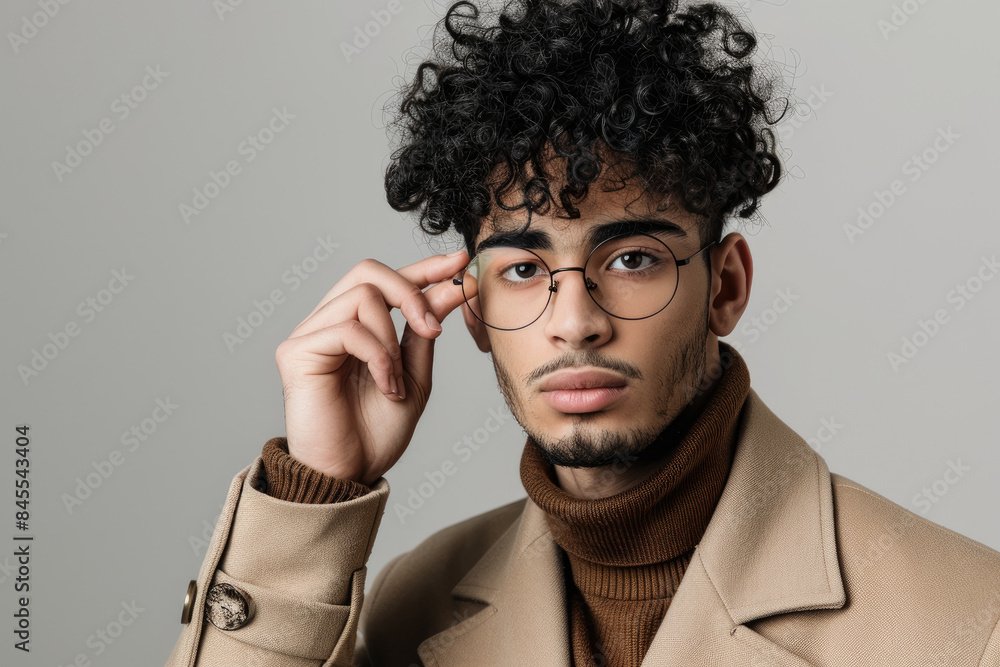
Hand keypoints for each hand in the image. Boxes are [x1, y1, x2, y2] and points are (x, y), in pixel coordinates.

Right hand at [274, 250, 471, 485]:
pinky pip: (348, 328)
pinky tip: (386, 386)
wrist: (351, 474)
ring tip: (397, 379)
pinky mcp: (296, 352)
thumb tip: (452, 283)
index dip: (423, 267)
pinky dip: (379, 356)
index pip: (385, 280)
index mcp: (355, 326)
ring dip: (393, 338)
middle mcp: (328, 323)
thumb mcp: (415, 374)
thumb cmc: (376, 432)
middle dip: (411, 292)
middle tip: (432, 330)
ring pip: (362, 296)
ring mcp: (309, 335)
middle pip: (368, 271)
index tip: (459, 262)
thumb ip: (425, 329)